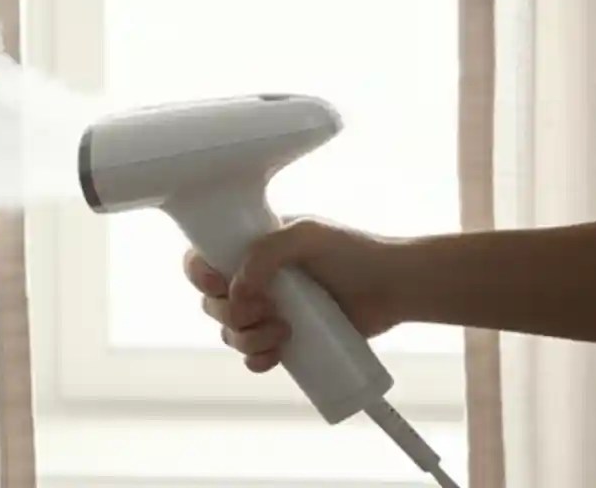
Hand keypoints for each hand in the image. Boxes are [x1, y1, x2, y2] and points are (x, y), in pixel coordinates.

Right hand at [182, 218, 402, 372]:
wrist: (395, 287)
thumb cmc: (355, 253)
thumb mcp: (306, 235)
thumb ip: (266, 253)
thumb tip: (236, 289)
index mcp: (251, 248)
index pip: (204, 259)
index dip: (200, 275)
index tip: (220, 285)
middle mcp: (254, 280)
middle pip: (212, 303)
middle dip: (230, 313)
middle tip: (265, 309)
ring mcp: (269, 311)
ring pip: (231, 334)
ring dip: (246, 338)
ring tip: (282, 331)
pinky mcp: (286, 340)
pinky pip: (253, 358)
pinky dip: (256, 360)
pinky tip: (275, 355)